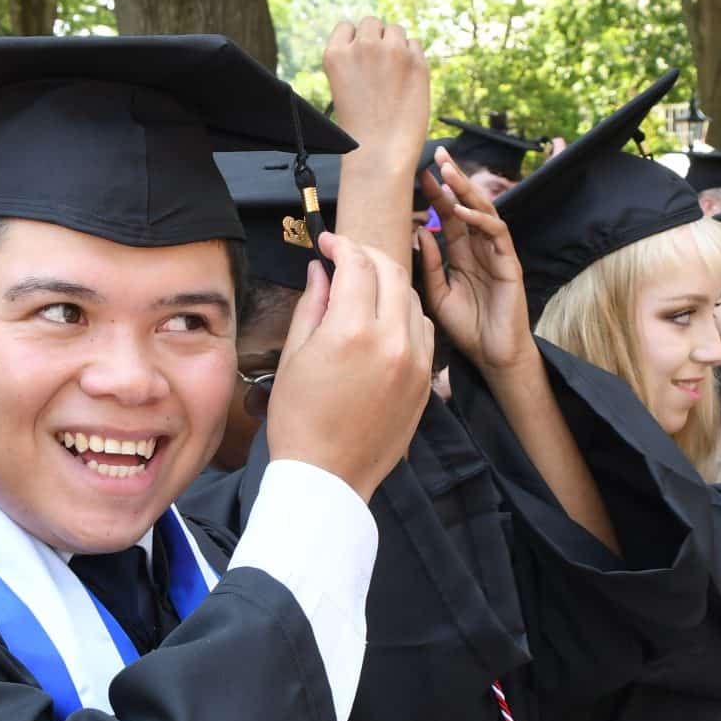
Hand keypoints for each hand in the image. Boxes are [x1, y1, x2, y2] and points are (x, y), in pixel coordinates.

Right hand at [264, 234, 434, 500]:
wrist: (327, 477)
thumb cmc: (299, 419)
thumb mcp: (294, 357)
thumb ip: (312, 305)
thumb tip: (320, 272)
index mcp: (352, 331)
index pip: (357, 264)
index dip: (341, 245)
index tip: (327, 243)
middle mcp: (392, 340)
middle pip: (392, 271)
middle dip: (369, 255)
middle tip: (347, 256)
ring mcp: (416, 361)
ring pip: (413, 298)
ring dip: (390, 282)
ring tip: (365, 287)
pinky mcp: (426, 380)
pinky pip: (424, 330)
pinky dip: (407, 314)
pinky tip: (386, 320)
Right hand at [321, 18, 428, 163]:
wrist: (380, 153)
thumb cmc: (360, 128)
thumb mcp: (342, 85)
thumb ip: (353, 59)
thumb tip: (373, 38)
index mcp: (335, 55)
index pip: (346, 26)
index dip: (355, 41)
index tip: (361, 58)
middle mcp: (362, 46)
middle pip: (371, 22)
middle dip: (376, 38)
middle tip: (381, 66)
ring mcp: (391, 51)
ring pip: (396, 29)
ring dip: (396, 44)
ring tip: (395, 74)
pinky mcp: (416, 62)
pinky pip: (416, 44)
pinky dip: (413, 57)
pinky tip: (408, 80)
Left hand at [417, 150, 534, 377]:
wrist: (492, 355)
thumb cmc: (466, 328)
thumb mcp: (437, 294)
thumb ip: (431, 264)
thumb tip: (419, 232)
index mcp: (462, 253)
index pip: (448, 215)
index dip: (436, 193)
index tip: (419, 173)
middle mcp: (480, 248)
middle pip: (468, 204)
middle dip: (455, 179)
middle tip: (439, 155)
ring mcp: (497, 253)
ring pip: (485, 211)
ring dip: (467, 190)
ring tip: (450, 173)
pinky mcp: (510, 263)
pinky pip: (497, 233)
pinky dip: (480, 220)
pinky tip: (462, 210)